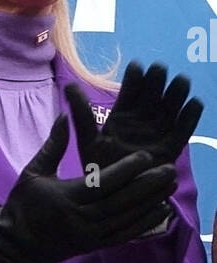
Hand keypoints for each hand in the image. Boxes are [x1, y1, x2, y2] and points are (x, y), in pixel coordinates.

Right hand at [0, 113, 175, 262]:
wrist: (17, 244)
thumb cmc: (23, 204)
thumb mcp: (33, 171)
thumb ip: (53, 145)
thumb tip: (65, 115)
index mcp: (65, 197)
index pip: (102, 183)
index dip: (126, 170)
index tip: (145, 156)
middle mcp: (80, 218)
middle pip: (121, 201)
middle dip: (147, 185)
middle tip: (169, 168)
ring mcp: (90, 235)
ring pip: (127, 218)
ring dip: (151, 201)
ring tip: (171, 185)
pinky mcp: (95, 245)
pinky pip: (125, 234)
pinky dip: (145, 223)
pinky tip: (161, 210)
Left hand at [65, 62, 202, 171]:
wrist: (114, 196)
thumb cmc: (98, 167)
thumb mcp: (88, 139)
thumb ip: (81, 114)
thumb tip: (68, 86)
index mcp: (122, 113)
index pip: (131, 88)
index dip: (136, 76)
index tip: (136, 67)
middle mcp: (142, 119)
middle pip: (154, 92)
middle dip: (159, 79)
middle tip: (159, 71)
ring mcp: (158, 131)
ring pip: (172, 105)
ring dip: (178, 91)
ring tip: (180, 81)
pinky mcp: (172, 147)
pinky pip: (185, 129)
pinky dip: (191, 116)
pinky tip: (194, 103)